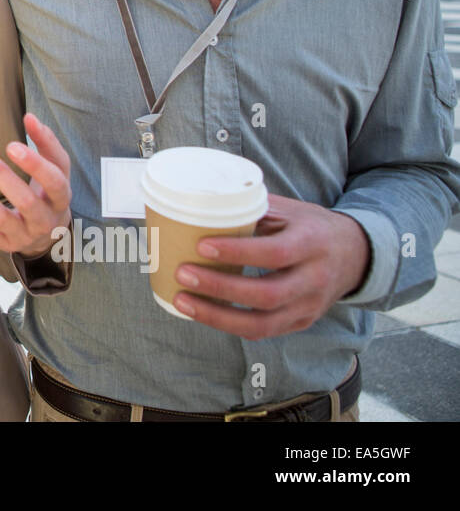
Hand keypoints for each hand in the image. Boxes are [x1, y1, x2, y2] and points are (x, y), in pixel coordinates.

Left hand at [0, 113, 71, 257]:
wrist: (49, 230)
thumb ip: (45, 141)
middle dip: (2, 177)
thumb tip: (29, 116)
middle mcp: (45, 220)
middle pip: (26, 202)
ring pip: (1, 218)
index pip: (53, 182)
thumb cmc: (49, 189)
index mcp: (61, 197)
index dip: (34, 164)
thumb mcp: (56, 166)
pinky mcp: (5, 244)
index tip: (10, 145)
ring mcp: (25, 235)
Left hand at [169, 195, 370, 338]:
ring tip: (182, 301)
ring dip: (217, 316)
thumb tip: (199, 205)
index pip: (275, 253)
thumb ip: (252, 210)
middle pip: (267, 294)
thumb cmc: (309, 226)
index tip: (202, 246)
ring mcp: (309, 306)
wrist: (354, 254)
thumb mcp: (288, 210)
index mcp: (312, 243)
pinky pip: (262, 331)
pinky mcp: (300, 322)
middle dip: (220, 288)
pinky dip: (228, 325)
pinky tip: (201, 313)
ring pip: (263, 323)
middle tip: (183, 274)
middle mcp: (314, 279)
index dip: (238, 252)